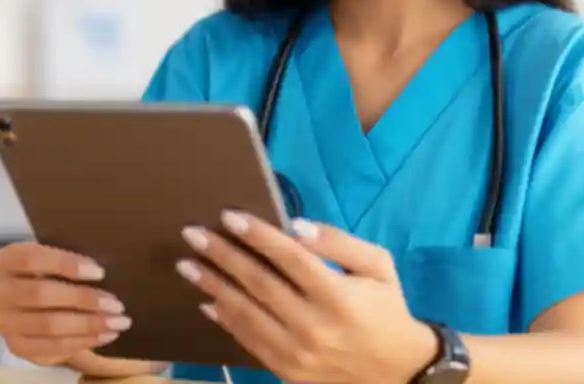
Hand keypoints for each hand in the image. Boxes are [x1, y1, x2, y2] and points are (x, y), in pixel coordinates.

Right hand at [0, 242, 131, 366]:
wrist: (27, 305)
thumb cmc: (46, 273)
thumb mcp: (51, 259)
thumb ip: (68, 260)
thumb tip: (104, 267)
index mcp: (3, 261)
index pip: (30, 258)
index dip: (65, 263)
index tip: (99, 271)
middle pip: (41, 294)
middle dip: (83, 299)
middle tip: (116, 303)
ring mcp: (5, 323)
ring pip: (49, 325)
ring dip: (89, 324)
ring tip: (118, 321)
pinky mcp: (17, 347)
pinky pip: (53, 347)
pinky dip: (84, 341)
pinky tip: (105, 334)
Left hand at [175, 212, 436, 383]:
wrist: (397, 372)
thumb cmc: (386, 309)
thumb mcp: (378, 266)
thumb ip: (339, 242)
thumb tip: (296, 227)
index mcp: (339, 296)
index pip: (290, 258)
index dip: (257, 235)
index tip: (228, 216)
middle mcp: (314, 326)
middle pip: (259, 283)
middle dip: (222, 256)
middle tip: (192, 234)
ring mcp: (297, 353)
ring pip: (245, 314)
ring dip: (212, 286)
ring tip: (187, 264)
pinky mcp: (287, 371)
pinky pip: (248, 341)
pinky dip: (225, 319)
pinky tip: (206, 300)